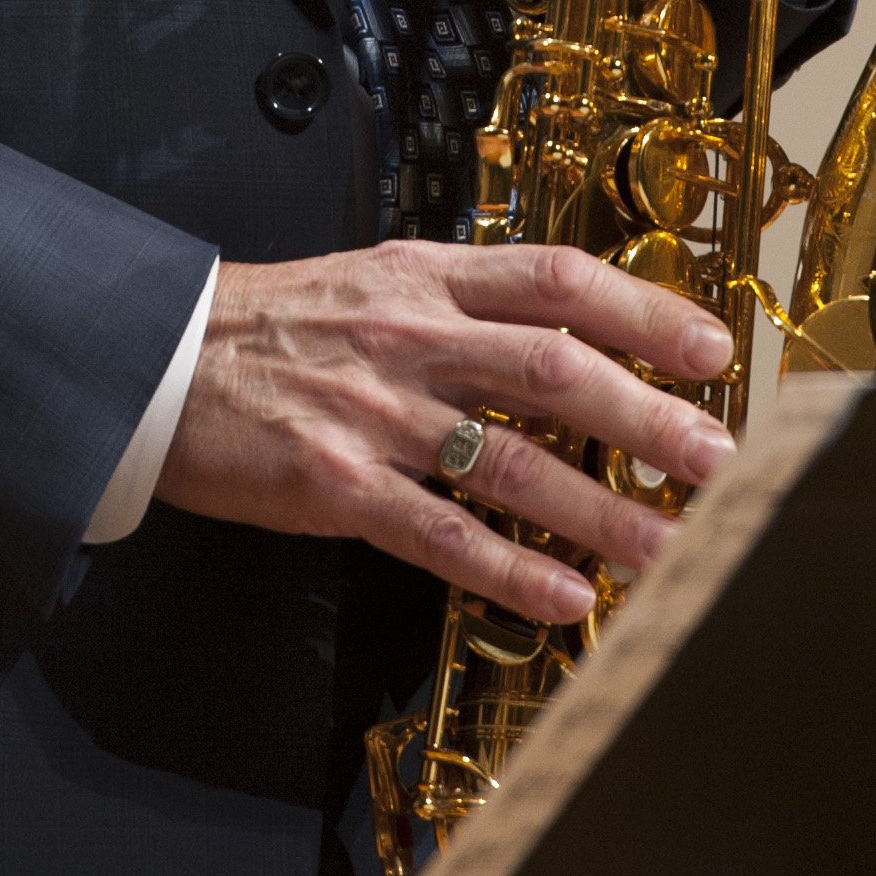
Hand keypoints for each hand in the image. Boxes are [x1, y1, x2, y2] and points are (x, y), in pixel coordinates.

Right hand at [155, 243, 738, 623]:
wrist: (157, 358)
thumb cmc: (271, 324)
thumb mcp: (373, 281)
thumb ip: (462, 301)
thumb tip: (566, 327)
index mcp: (426, 279)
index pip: (555, 280)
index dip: (642, 311)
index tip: (711, 349)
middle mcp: (411, 338)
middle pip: (554, 369)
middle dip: (647, 417)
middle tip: (718, 459)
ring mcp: (376, 413)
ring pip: (511, 459)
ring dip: (601, 509)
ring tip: (670, 546)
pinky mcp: (337, 483)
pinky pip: (439, 533)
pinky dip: (509, 567)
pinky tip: (565, 596)